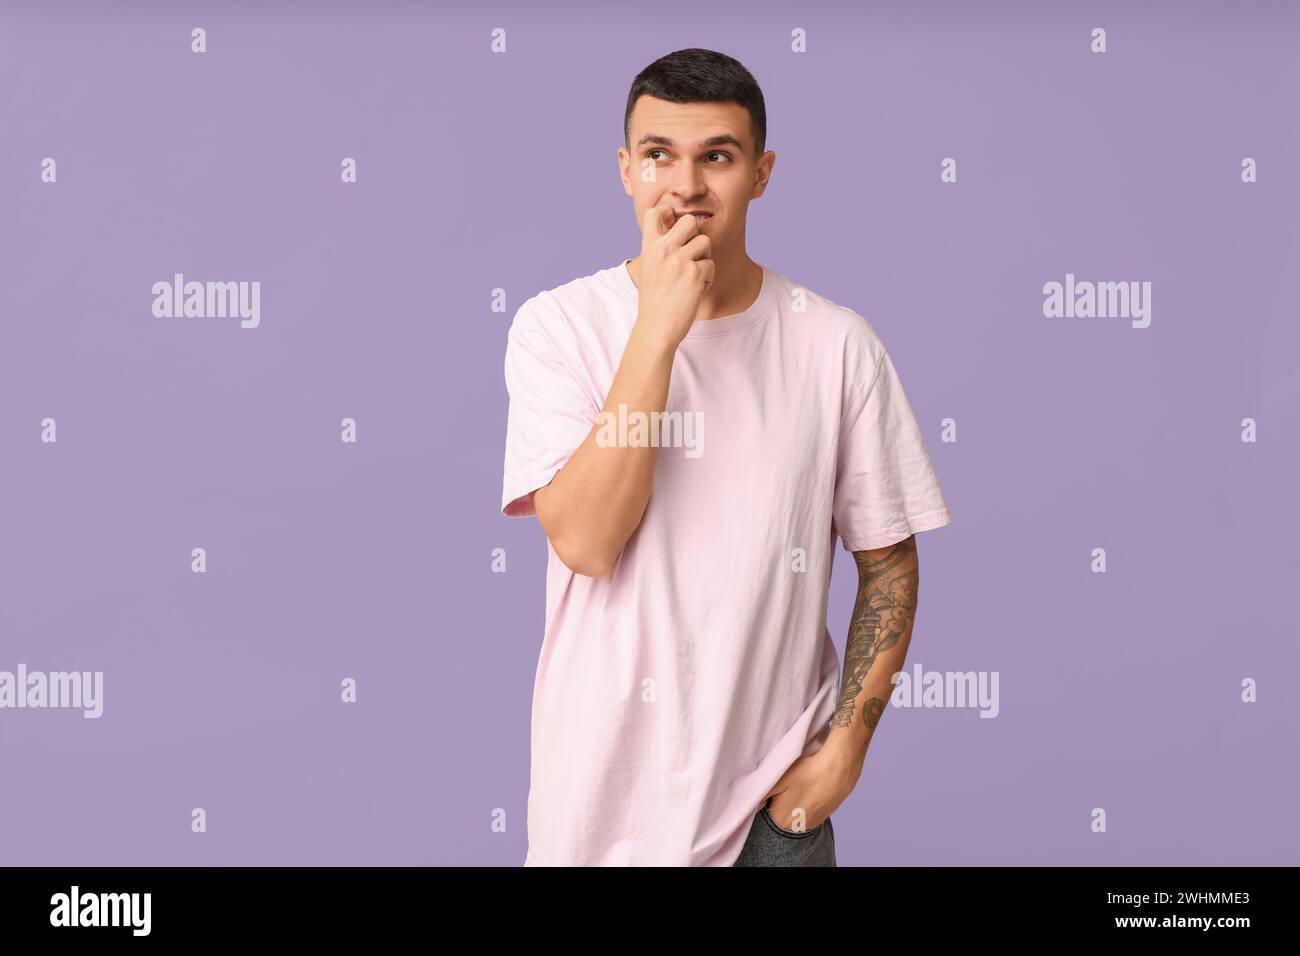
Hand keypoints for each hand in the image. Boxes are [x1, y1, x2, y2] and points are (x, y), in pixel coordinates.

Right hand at [632, 200, 714, 349]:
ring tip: (693, 276)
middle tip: (691, 254)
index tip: (673, 224)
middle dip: (695, 235)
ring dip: (704, 258)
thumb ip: (661, 250)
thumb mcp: (649, 270)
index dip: (668, 212)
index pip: (655, 212)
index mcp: (649, 247)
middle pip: (689, 221)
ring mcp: (679, 260)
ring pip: (705, 242)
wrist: (656, 328)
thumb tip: (682, 231)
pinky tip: (695, 290)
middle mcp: (663, 249)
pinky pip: (710, 265)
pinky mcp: (694, 273)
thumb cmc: (655, 301)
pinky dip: (707, 278)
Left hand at [762, 743, 861, 832]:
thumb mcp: (778, 779)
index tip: (769, 791)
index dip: (765, 803)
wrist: (838, 769)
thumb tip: (750, 801)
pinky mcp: (824, 817)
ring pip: (795, 816)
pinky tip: (809, 790)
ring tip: (798, 788)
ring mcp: (812, 824)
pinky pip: (808, 814)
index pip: (764, 817)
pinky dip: (805, 805)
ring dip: (793, 806)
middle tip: (783, 787)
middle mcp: (797, 829)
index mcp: (781, 821)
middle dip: (778, 805)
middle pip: (779, 818)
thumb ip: (761, 792)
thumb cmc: (807, 772)